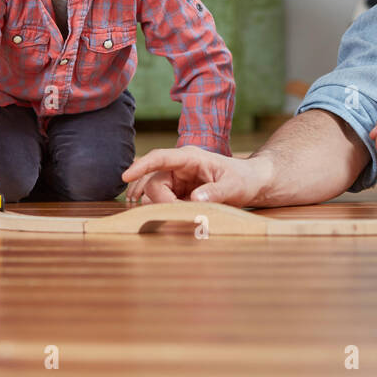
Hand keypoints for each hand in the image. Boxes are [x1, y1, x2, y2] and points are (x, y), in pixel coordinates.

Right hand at [121, 146, 267, 206]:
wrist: (251, 183)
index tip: (125, 176)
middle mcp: (179, 166)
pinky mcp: (177, 191)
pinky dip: (163, 210)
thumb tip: (194, 199)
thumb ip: (215, 192)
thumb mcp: (234, 187)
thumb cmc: (244, 180)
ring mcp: (176, 178)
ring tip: (178, 217)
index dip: (141, 166)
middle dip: (162, 202)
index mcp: (190, 157)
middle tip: (183, 215)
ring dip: (160, 207)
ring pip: (154, 193)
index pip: (160, 157)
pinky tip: (170, 218)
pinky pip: (161, 200)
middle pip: (153, 182)